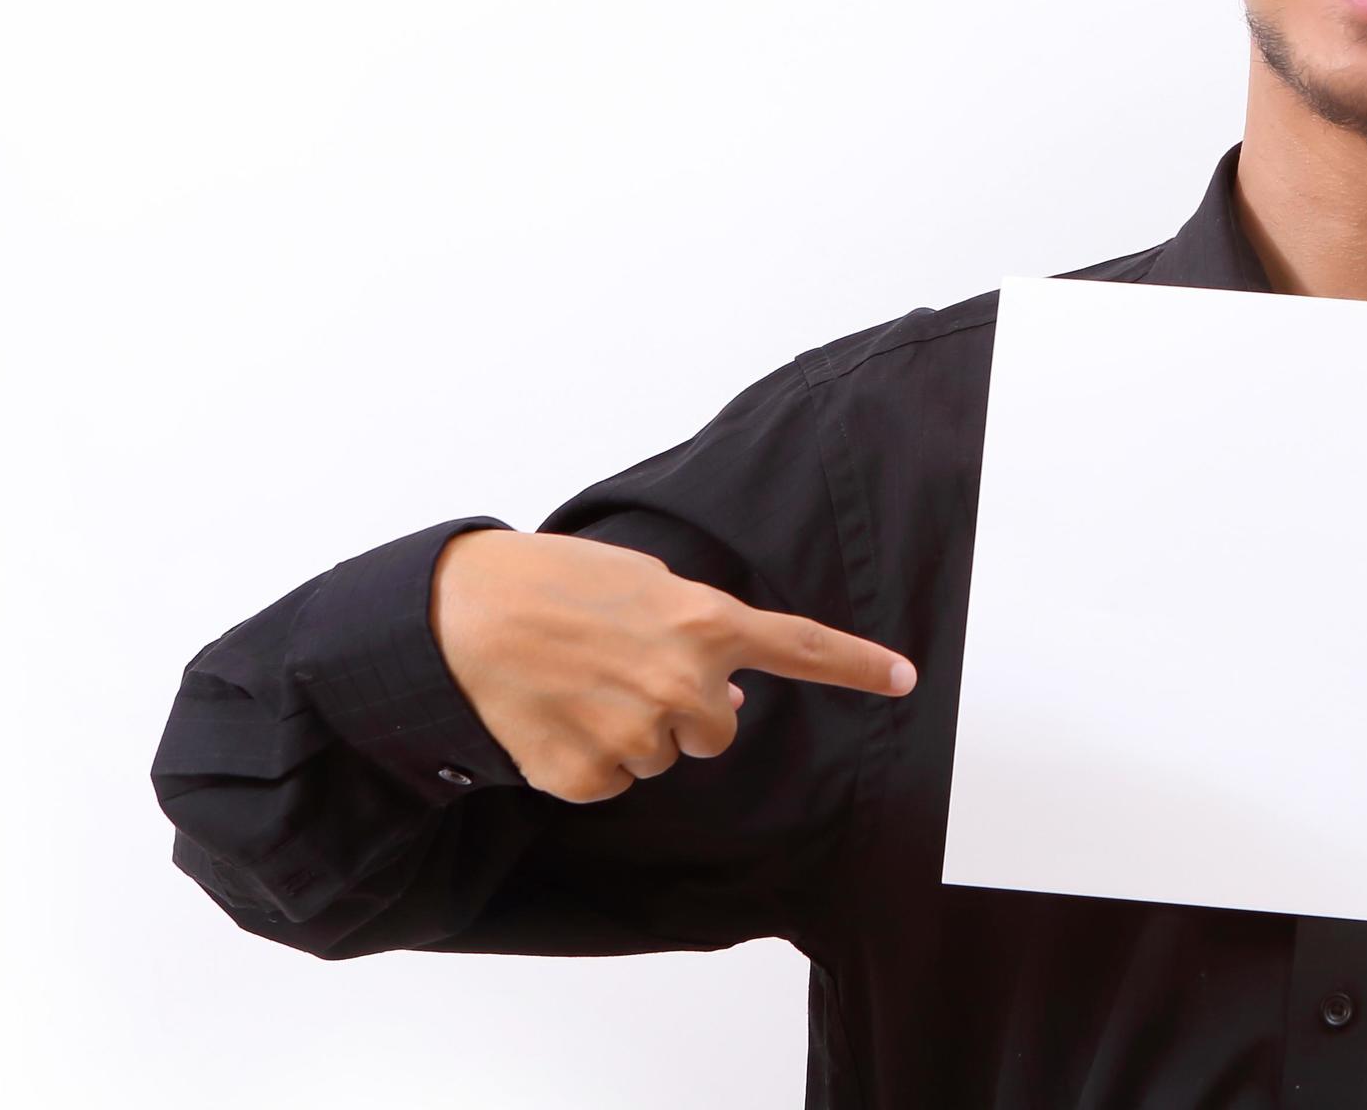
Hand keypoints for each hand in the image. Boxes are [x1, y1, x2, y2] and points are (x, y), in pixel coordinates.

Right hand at [429, 528, 916, 804]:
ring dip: (630, 732)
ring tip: (578, 684)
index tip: (904, 679)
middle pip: (715, 731)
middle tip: (623, 669)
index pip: (801, 648)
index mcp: (705, 624)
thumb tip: (727, 699)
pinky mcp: (589, 775)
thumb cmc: (554, 583)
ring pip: (661, 759)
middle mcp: (684, 684)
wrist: (461, 612)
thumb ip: (699, 635)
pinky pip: (610, 783)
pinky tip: (554, 716)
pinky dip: (586, 759)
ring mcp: (638, 736)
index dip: (857, 666)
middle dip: (682, 709)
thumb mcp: (644, 586)